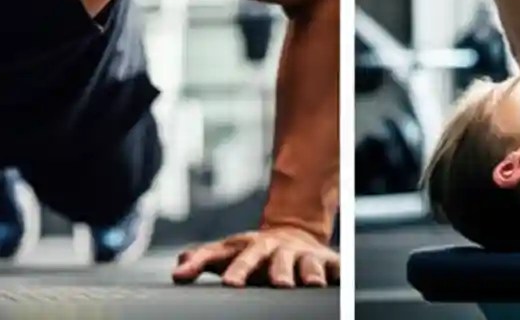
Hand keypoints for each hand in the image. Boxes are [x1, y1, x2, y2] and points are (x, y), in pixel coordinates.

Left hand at [171, 227, 338, 288]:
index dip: (235, 270)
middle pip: (272, 260)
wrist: (294, 233)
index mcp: (249, 248)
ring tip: (310, 283)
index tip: (229, 285)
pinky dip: (339, 272)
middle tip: (276, 284)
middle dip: (276, 271)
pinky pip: (335, 267)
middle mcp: (276, 249)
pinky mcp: (326, 261)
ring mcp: (302, 255)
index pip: (236, 258)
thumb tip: (178, 268)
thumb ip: (202, 258)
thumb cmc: (254, 253)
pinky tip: (341, 279)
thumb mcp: (229, 252)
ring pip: (307, 263)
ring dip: (308, 272)